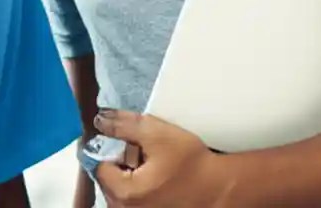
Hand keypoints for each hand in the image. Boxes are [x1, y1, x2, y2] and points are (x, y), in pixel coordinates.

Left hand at [92, 109, 230, 207]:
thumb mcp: (157, 134)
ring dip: (130, 177)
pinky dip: (141, 189)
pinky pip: (133, 201)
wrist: (220, 188)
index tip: (135, 146)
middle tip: (148, 157)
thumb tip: (100, 121)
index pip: (100, 165)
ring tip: (156, 169)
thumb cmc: (192, 164)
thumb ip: (124, 125)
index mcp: (123, 192)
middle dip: (123, 165)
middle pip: (109, 180)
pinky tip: (159, 181)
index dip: (116, 151)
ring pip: (120, 191)